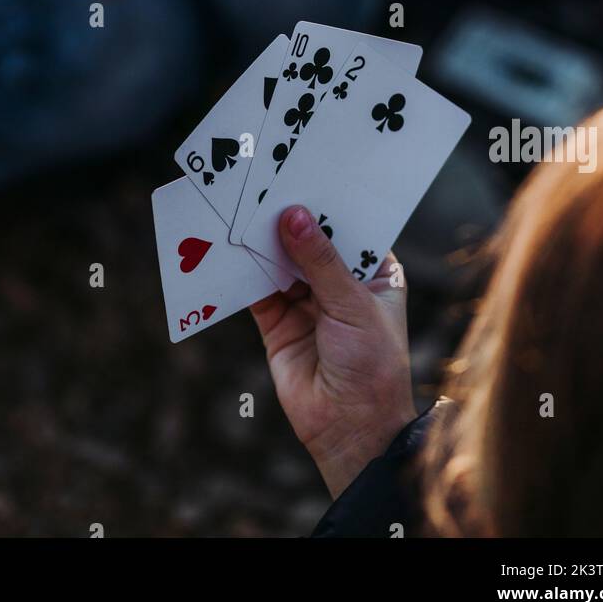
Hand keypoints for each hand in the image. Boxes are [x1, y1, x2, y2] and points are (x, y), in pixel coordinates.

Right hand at [250, 205, 415, 499]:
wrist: (351, 432)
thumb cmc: (372, 366)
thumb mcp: (352, 306)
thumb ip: (319, 261)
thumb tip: (292, 215)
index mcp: (375, 273)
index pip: (349, 227)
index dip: (328, 202)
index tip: (304, 169)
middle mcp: (341, 284)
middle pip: (310, 241)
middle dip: (289, 217)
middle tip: (265, 181)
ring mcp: (307, 303)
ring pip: (280, 262)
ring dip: (263, 240)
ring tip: (240, 206)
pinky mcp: (278, 324)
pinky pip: (257, 291)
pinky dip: (242, 272)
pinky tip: (227, 248)